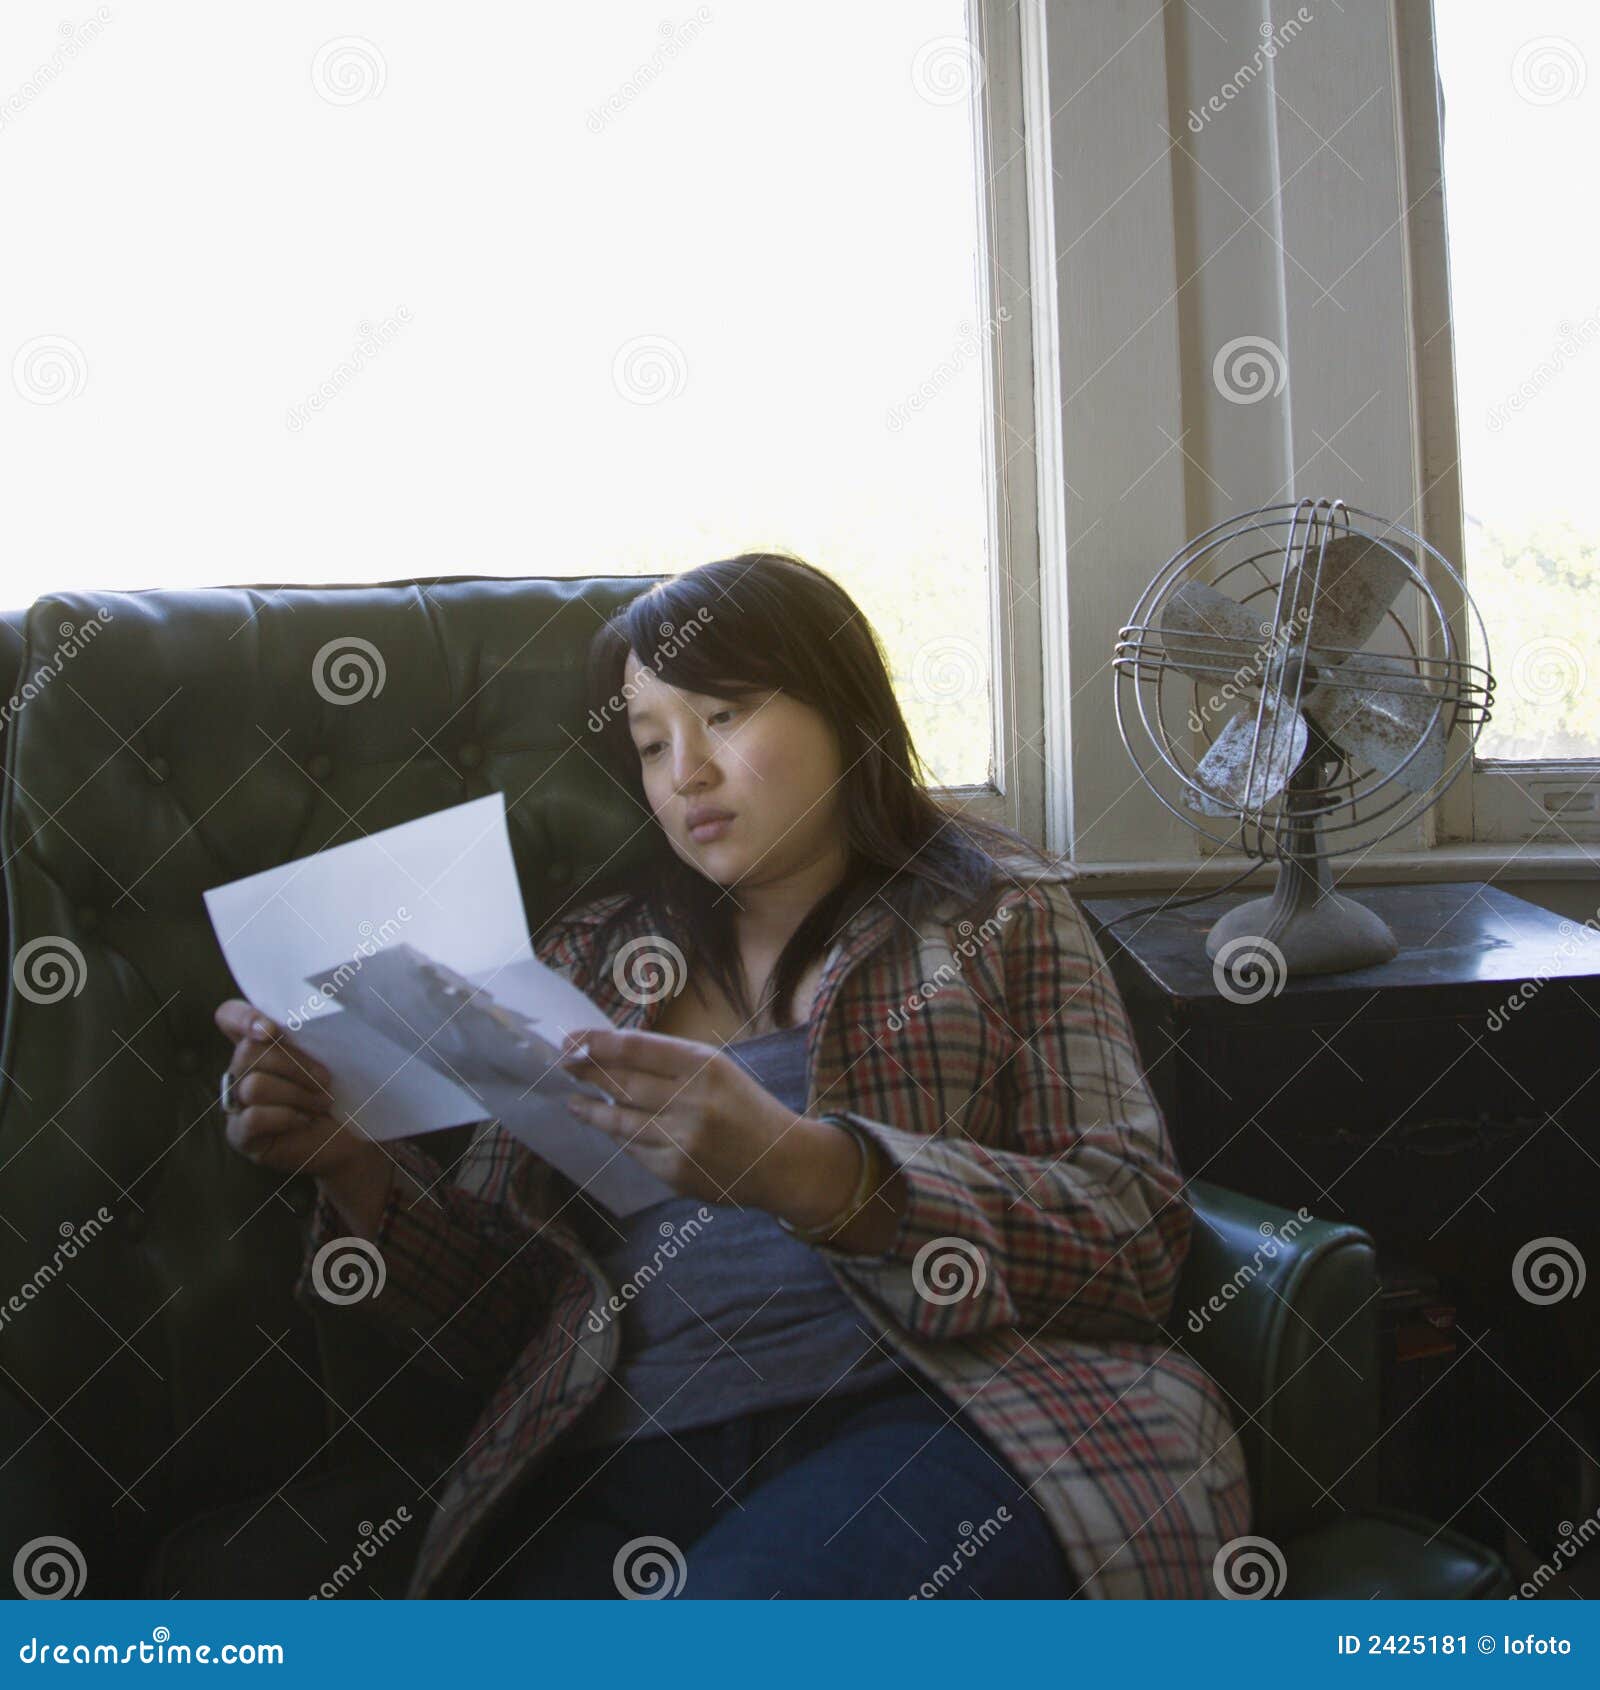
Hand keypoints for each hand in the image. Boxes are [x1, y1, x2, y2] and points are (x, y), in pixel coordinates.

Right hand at [213, 999, 374, 1182]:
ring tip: (322, 1103)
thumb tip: (317, 1009)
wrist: (352, 1134)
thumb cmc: (343, 1088)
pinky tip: (303, 1121)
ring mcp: (237, 1102)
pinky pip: (253, 1117)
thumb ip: (314, 1031)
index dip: (242, 1018)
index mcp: (259, 1041)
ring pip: (254, 1086)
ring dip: (296, 1094)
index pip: (229, 1016)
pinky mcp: (240, 1134)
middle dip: (294, 1064)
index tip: (271, 1030)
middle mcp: (241, 1069)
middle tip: (327, 1079)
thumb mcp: (331, 1054)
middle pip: (247, 1052)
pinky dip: (284, 1117)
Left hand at [555, 1027, 811, 1209]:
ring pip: (620, 1120)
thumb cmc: (746, 1107)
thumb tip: (613, 1053)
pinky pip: (634, 1149)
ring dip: (592, 1108)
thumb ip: (671, 1062)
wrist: (781, 1162)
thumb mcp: (718, 1069)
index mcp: (704, 1066)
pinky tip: (607, 1125)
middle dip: (587, 1071)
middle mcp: (691, 1101)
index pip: (637, 1048)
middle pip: (623, 1082)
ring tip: (574, 1099)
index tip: (570, 1039)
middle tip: (562, 1064)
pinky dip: (618, 1135)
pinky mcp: (675, 1172)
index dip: (598, 1042)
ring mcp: (682, 1140)